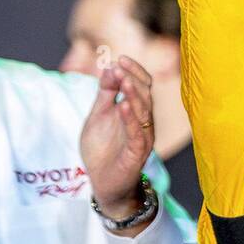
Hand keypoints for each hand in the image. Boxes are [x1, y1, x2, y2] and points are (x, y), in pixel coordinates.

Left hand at [81, 56, 155, 217]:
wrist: (103, 184)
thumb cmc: (102, 150)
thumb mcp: (97, 117)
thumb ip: (104, 94)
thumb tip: (108, 68)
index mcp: (135, 110)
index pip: (142, 84)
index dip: (133, 70)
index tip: (119, 59)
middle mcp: (143, 121)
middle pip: (145, 93)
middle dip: (133, 77)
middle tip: (120, 65)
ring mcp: (142, 136)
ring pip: (144, 111)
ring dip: (133, 94)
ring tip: (123, 79)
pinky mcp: (137, 153)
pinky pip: (137, 133)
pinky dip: (130, 118)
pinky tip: (123, 105)